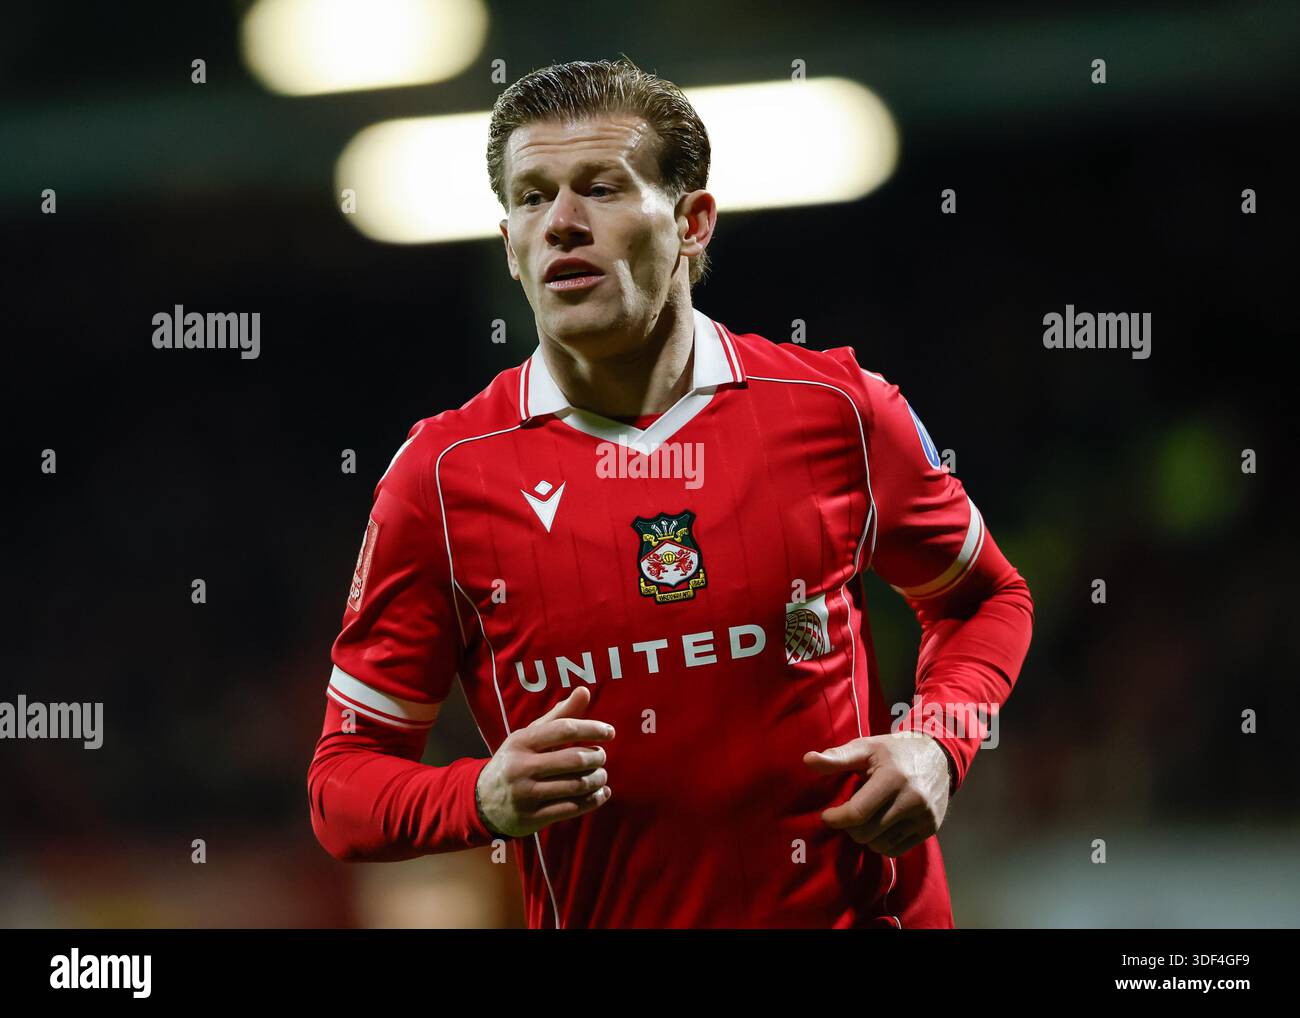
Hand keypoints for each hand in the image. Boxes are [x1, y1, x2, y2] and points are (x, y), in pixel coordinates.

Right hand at [475, 685, 614, 837]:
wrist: (481, 801)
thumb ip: (559, 715)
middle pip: (574, 759)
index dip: (592, 729)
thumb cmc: (514, 761)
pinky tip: (600, 793)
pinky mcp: (532, 818)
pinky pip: (572, 808)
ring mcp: (525, 795)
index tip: (610, 732)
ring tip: (601, 775)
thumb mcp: (529, 736)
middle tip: (601, 756)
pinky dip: (593, 800)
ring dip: (598, 779)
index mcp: (520, 742)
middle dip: (596, 757)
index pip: (564, 729)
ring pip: (576, 785)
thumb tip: (584, 691)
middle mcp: (521, 767)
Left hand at [803, 732, 950, 856]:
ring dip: (866, 836)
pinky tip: (881, 824)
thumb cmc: (893, 752)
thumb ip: (836, 757)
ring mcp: (924, 817)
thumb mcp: (865, 747)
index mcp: (893, 778)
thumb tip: (807, 760)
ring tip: (868, 816)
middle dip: (850, 827)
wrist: (938, 757)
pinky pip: (896, 851)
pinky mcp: (930, 829)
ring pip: (880, 845)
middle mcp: (912, 800)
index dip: (836, 818)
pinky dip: (882, 842)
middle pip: (866, 833)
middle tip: (849, 814)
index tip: (827, 815)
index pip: (858, 813)